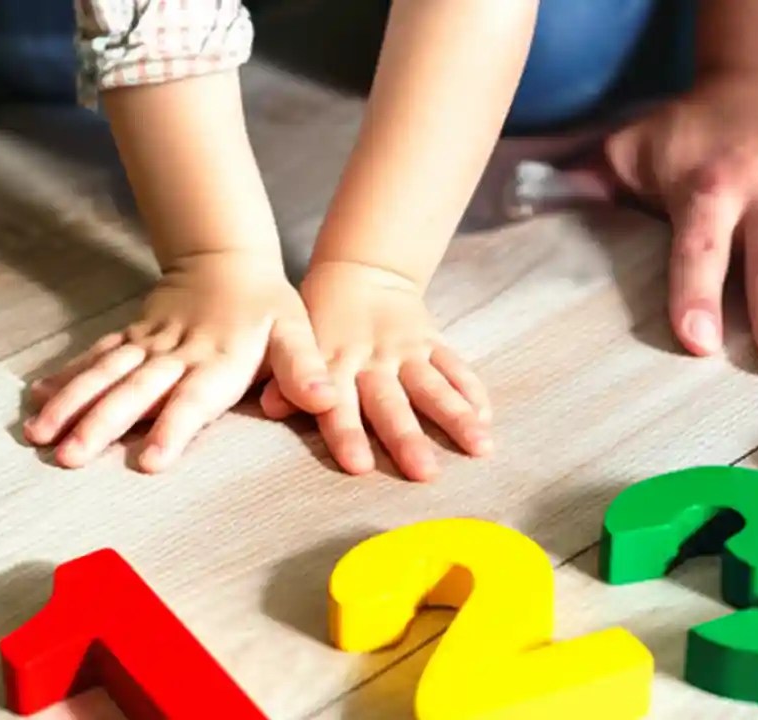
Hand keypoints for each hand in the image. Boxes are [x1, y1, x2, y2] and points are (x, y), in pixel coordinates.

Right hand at [24, 254, 334, 470]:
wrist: (228, 257)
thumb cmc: (267, 306)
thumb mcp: (296, 332)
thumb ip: (304, 369)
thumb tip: (326, 401)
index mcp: (218, 361)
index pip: (192, 400)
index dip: (172, 429)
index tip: (148, 461)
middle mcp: (176, 354)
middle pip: (134, 391)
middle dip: (100, 423)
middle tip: (69, 456)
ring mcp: (147, 344)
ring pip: (104, 372)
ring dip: (71, 402)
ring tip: (38, 433)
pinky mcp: (131, 337)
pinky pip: (95, 355)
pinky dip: (66, 376)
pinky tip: (37, 398)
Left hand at [260, 262, 491, 481]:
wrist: (359, 273)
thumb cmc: (320, 322)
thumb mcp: (298, 344)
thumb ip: (288, 379)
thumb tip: (269, 407)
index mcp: (335, 367)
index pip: (339, 407)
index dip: (347, 435)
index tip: (359, 466)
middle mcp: (373, 362)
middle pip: (392, 404)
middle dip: (409, 438)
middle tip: (426, 474)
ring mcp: (407, 352)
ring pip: (434, 387)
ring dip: (456, 417)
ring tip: (480, 447)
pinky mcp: (432, 342)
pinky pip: (456, 366)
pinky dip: (473, 391)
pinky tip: (487, 419)